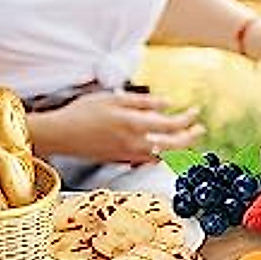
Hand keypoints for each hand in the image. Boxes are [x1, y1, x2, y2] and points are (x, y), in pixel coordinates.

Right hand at [32, 91, 203, 163]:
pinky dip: (161, 156)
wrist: (60, 135)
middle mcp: (134, 143)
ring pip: (162, 156)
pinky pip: (148, 161)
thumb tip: (167, 104)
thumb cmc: (83, 112)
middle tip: (200, 129)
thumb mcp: (114, 98)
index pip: (170, 125)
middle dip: (190, 137)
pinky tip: (164, 150)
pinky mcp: (120, 161)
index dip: (187, 119)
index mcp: (133, 124)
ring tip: (187, 139)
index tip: (195, 112)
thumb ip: (143, 102)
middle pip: (172, 145)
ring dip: (178, 148)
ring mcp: (127, 155)